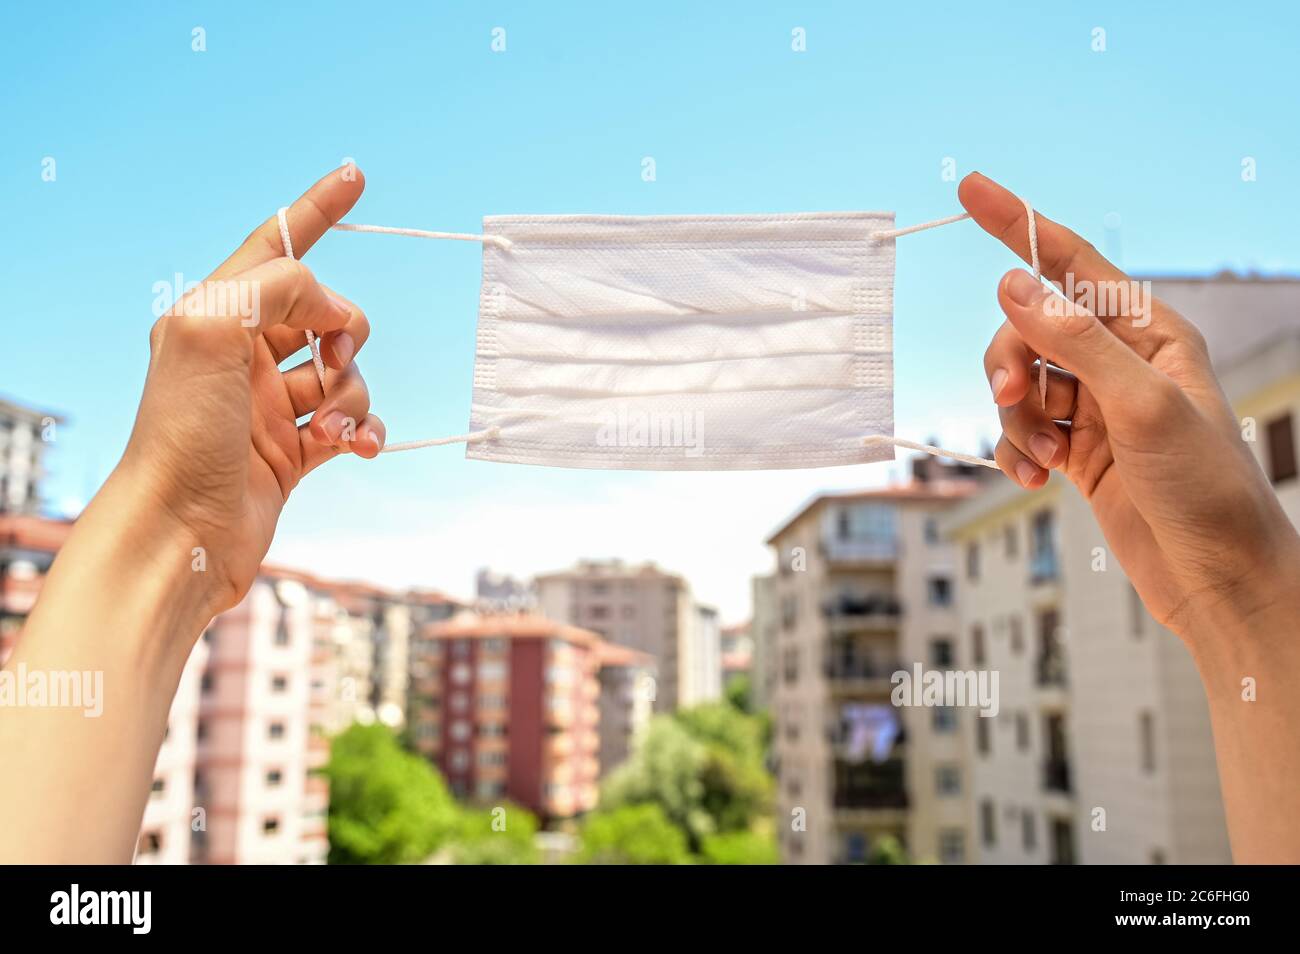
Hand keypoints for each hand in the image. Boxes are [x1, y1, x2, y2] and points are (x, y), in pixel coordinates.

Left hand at [121, 166, 384, 614]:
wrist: (180, 534)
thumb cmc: (180, 436)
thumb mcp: (213, 332)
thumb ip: (277, 287)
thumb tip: (329, 306)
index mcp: (214, 315)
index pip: (275, 246)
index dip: (316, 209)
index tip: (356, 177)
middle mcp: (243, 353)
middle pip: (326, 313)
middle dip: (345, 330)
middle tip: (331, 356)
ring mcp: (272, 403)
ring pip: (346, 370)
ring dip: (356, 391)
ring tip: (336, 424)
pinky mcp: (296, 450)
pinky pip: (352, 422)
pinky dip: (366, 430)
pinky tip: (361, 446)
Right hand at [959, 172, 1299, 642]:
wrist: (1217, 577)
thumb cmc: (1206, 487)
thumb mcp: (1143, 405)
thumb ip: (1074, 341)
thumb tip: (1013, 284)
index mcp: (1149, 331)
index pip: (1071, 261)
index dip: (1019, 223)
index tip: (971, 187)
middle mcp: (1119, 361)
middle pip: (1027, 328)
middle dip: (1010, 363)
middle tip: (1014, 402)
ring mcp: (1095, 406)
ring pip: (1018, 384)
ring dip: (1017, 421)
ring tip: (1047, 458)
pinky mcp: (1076, 450)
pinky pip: (1020, 432)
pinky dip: (1017, 454)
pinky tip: (1038, 481)